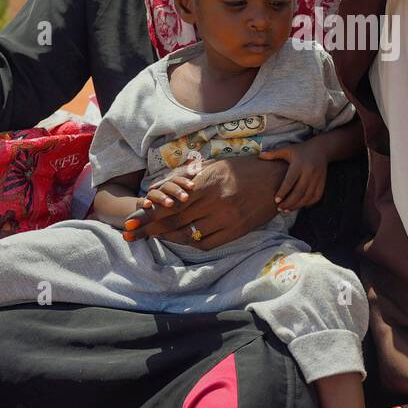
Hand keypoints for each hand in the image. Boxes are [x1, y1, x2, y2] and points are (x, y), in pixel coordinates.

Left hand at [122, 156, 282, 248]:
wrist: (277, 179)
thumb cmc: (243, 168)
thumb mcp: (214, 164)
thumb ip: (186, 176)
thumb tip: (157, 187)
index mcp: (208, 182)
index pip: (171, 202)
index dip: (148, 214)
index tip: (131, 221)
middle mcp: (215, 201)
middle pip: (174, 220)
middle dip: (149, 229)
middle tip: (130, 234)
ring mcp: (226, 218)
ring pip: (189, 234)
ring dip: (167, 237)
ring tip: (152, 236)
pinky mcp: (236, 231)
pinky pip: (206, 243)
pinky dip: (191, 242)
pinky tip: (180, 239)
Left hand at [258, 141, 327, 212]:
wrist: (321, 149)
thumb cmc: (300, 150)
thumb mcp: (287, 149)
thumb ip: (273, 154)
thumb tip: (259, 156)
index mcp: (299, 164)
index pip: (290, 181)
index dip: (283, 192)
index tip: (276, 200)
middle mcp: (309, 172)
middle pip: (299, 192)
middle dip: (289, 203)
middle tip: (279, 208)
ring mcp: (317, 179)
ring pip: (308, 196)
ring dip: (297, 205)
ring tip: (287, 210)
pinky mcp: (322, 183)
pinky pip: (316, 197)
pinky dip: (308, 204)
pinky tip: (299, 206)